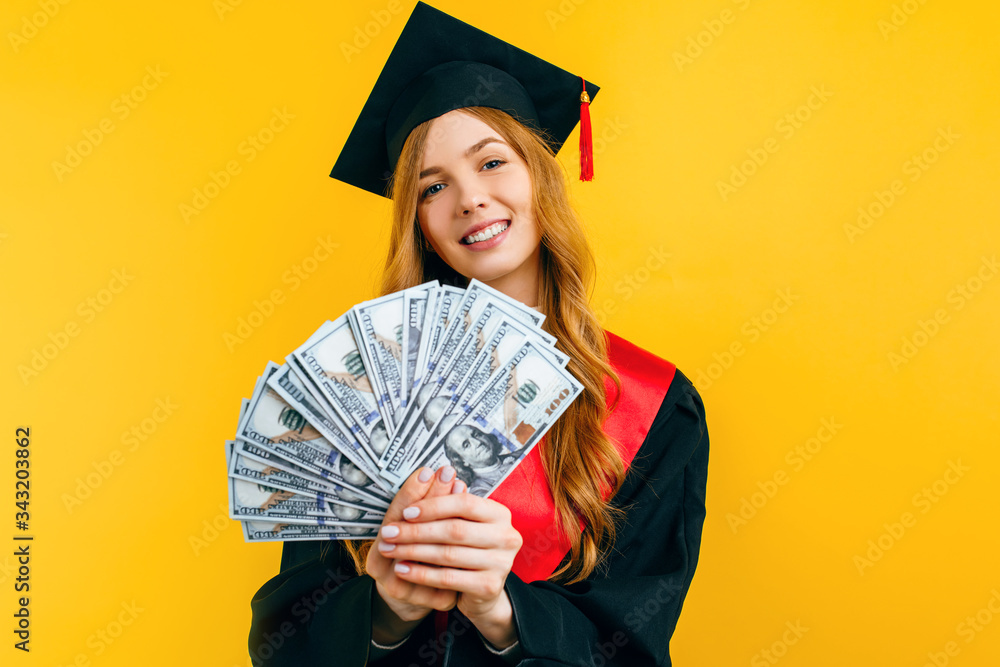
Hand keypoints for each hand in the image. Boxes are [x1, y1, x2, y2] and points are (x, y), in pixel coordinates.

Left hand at [378, 473, 522, 647]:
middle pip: (454, 530)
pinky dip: (420, 574)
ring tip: (390, 549)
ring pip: (448, 554)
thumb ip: (445, 504)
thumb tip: (424, 475)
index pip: (465, 503)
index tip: (406, 512)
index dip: (434, 505)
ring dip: (413, 551)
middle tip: (388, 533)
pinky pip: (447, 578)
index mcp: (499, 514)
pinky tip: (402, 569)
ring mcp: (501, 563)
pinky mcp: (489, 586)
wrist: (481, 590)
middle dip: (416, 531)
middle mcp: (506, 536)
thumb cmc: (467, 548)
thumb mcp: (460, 523)